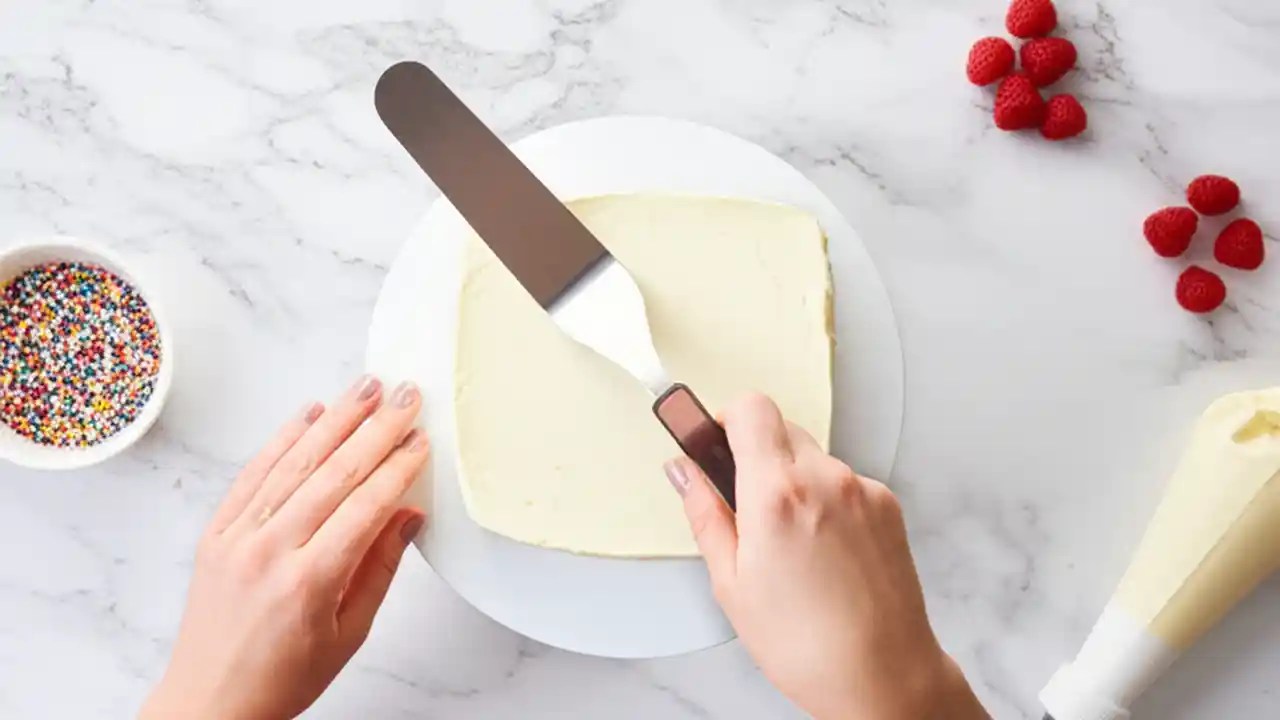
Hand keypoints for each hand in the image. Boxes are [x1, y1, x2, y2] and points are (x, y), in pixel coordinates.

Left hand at [141, 376, 429, 719]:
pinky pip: (252, 473)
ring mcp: (237, 537)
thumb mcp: (349, 632)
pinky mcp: (216, 532)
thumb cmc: (282, 677)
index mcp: (310, 581)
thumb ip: (379, 568)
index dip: (398, 468)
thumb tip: (407, 515)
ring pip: (293, 463)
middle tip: (405, 395)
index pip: (365, 506)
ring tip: (366, 388)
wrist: (210, 702)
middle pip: (333, 473)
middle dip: (376, 428)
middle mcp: (269, 550)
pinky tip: (309, 414)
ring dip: (334, 419)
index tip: (421, 441)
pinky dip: (282, 439)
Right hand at [665, 394, 986, 719]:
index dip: (726, 420)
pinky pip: (844, 483)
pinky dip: (827, 502)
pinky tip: (822, 551)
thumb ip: (705, 514)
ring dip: (793, 480)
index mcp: (776, 494)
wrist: (882, 675)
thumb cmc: (806, 645)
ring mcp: (862, 490)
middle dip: (756, 454)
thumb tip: (684, 472)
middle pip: (781, 427)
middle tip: (744, 503)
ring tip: (788, 543)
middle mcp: (825, 480)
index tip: (714, 444)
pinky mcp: (887, 505)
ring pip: (814, 457)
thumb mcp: (731, 583)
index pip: (751, 408)